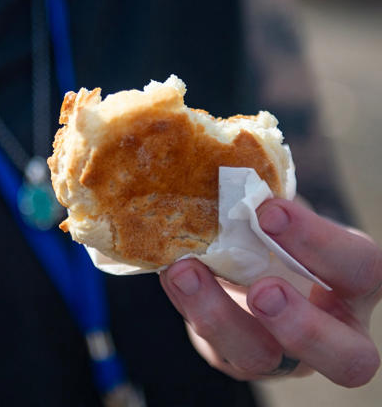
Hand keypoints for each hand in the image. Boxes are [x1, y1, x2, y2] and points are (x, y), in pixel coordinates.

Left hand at [160, 198, 381, 386]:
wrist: (245, 260)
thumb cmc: (273, 229)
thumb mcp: (280, 214)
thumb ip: (264, 204)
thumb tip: (221, 170)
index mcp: (354, 280)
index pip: (360, 267)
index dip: (319, 242)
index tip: (268, 210)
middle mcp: (334, 329)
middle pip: (347, 359)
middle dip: (302, 326)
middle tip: (263, 291)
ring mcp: (284, 354)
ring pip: (261, 359)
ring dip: (219, 316)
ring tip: (185, 272)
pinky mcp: (237, 357)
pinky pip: (213, 343)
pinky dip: (187, 303)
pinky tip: (171, 272)